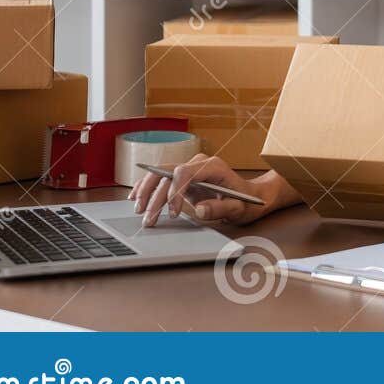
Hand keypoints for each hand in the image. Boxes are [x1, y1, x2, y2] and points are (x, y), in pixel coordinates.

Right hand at [129, 154, 276, 227]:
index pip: (184, 172)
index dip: (174, 192)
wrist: (247, 196)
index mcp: (213, 166)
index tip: (173, 213)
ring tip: (140, 211)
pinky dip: (147, 186)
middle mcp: (198, 164)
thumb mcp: (238, 208)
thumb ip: (221, 208)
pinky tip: (135, 197)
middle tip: (149, 220)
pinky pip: (160, 177)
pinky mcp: (182, 178)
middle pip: (167, 173)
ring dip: (147, 192)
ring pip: (159, 173)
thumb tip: (199, 210)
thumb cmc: (245, 201)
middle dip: (155, 197)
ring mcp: (189, 169)